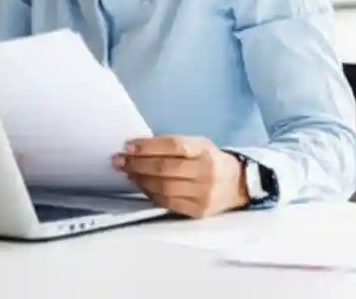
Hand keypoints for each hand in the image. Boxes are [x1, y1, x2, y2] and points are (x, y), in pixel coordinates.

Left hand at [113, 136, 247, 218]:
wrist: (237, 184)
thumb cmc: (209, 160)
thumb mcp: (197, 145)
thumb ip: (171, 146)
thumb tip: (136, 148)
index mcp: (205, 150)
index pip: (173, 145)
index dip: (148, 146)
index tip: (128, 146)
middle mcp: (206, 172)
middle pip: (165, 168)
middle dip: (137, 164)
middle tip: (119, 160)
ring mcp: (203, 194)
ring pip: (164, 188)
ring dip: (140, 180)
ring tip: (127, 173)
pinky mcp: (198, 211)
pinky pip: (168, 203)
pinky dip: (151, 194)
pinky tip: (141, 186)